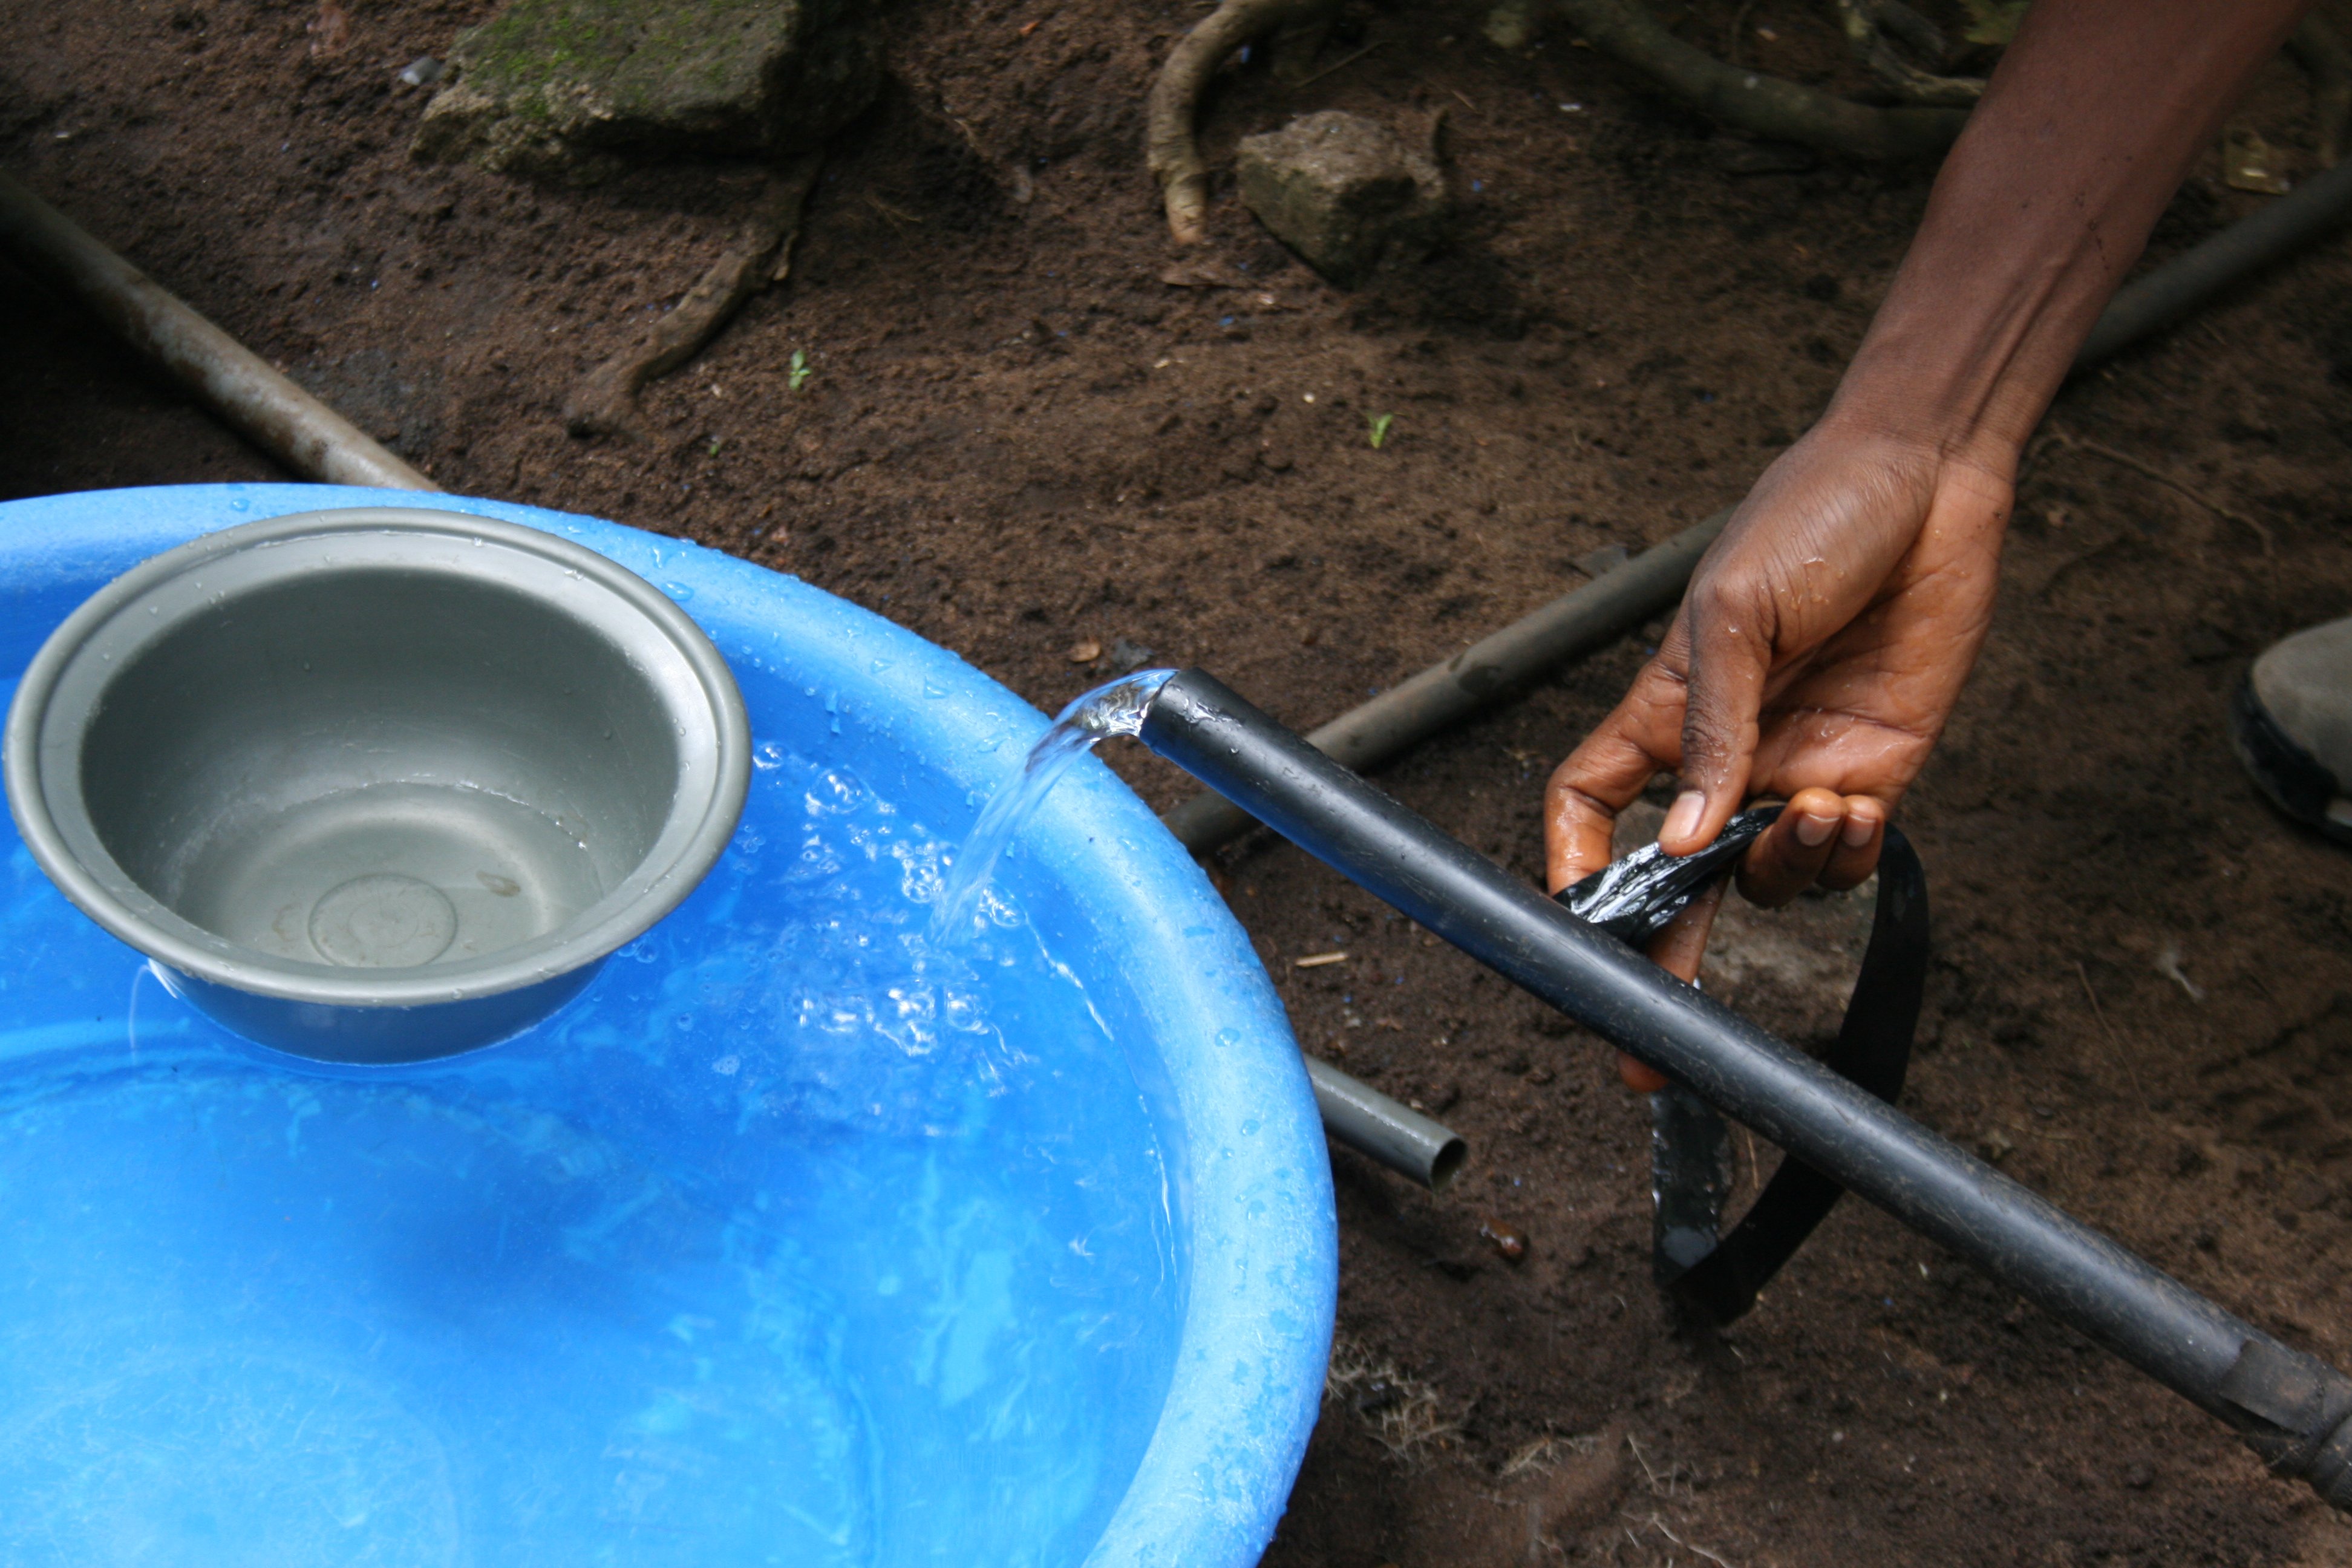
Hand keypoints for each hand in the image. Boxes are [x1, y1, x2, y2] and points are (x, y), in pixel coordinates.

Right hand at [1545, 417, 2011, 1088]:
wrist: (1931, 480)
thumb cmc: (1811, 516)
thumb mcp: (1735, 612)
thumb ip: (1710, 729)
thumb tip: (1683, 839)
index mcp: (1664, 713)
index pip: (1591, 807)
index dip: (1574, 867)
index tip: (1576, 925)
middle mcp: (1727, 757)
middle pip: (1676, 883)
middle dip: (1663, 966)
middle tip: (1648, 1049)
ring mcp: (1799, 770)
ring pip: (1767, 878)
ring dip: (1786, 868)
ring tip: (1819, 811)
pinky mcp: (1876, 771)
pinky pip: (1846, 856)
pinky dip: (1848, 852)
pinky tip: (1857, 806)